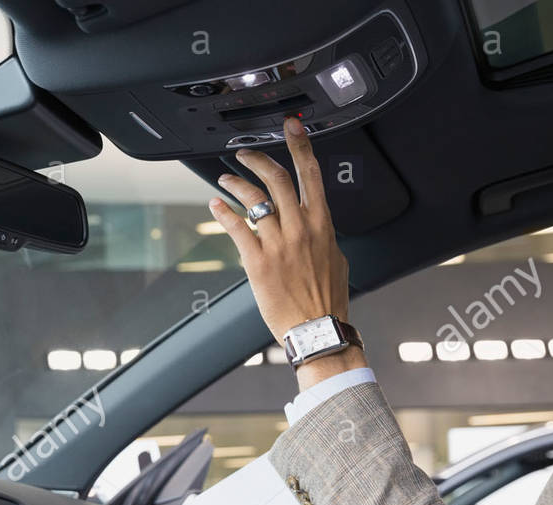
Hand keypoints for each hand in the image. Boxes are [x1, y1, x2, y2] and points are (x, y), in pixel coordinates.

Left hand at [209, 116, 351, 341]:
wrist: (317, 329)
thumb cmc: (327, 300)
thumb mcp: (336, 259)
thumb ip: (323, 235)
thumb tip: (317, 224)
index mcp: (322, 224)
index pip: (311, 174)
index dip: (299, 145)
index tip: (291, 127)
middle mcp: (300, 228)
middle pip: (277, 178)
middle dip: (257, 159)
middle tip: (244, 154)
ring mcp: (278, 243)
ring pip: (254, 199)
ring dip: (235, 184)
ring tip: (225, 179)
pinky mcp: (258, 261)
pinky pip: (237, 228)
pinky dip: (224, 212)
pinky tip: (216, 205)